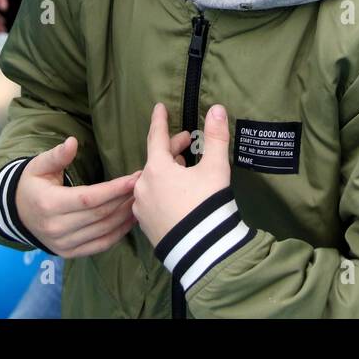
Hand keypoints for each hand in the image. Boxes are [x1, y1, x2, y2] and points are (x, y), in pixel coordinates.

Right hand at [13, 137, 140, 256]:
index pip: (89, 198)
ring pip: (103, 231)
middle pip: (99, 215)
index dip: (114, 189)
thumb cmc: (33, 184)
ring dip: (125, 216)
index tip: (134, 178)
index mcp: (49, 204)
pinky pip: (100, 245)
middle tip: (143, 186)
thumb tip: (72, 142)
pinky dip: (118, 233)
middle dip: (124, 200)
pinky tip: (129, 220)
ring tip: (140, 200)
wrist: (17, 213)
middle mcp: (56, 227)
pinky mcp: (69, 253)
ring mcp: (63, 244)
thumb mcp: (38, 166)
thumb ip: (57, 155)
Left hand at [133, 103, 231, 246]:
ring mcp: (141, 207)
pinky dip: (162, 191)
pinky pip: (151, 199)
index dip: (159, 120)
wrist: (202, 251)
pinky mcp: (145, 225)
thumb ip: (216, 136)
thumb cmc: (208, 205)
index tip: (159, 107)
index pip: (156, 136)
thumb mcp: (216, 168)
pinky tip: (176, 195)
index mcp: (157, 169)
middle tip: (188, 142)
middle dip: (173, 149)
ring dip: (167, 171)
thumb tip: (217, 108)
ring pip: (153, 180)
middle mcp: (143, 186)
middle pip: (156, 160)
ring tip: (184, 170)